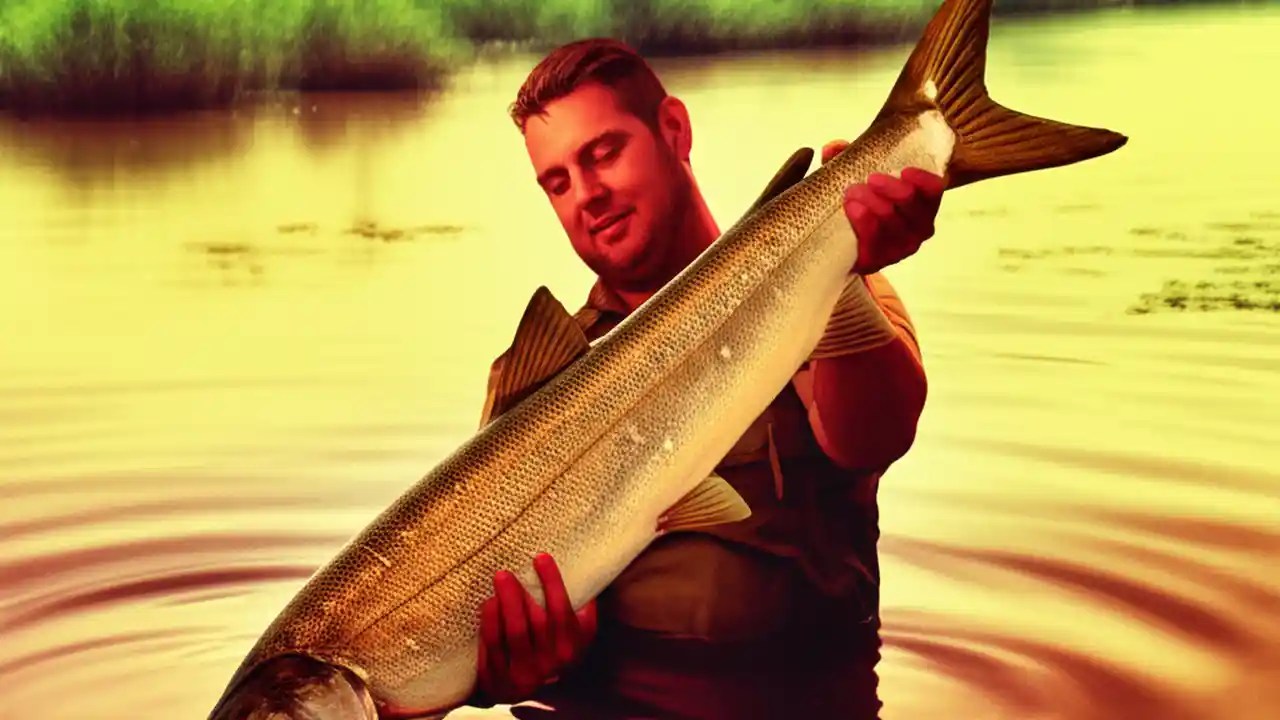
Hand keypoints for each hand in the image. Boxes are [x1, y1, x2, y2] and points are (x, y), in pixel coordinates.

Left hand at [473, 553, 597, 704]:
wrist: (524, 689)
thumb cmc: (550, 649)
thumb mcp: (572, 635)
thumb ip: (580, 608)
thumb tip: (582, 566)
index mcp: (573, 648)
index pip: (563, 613)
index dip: (553, 584)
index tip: (541, 558)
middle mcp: (552, 665)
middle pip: (537, 623)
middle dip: (520, 594)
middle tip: (506, 572)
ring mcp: (526, 676)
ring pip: (515, 634)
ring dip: (505, 603)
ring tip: (499, 580)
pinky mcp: (500, 682)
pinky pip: (494, 648)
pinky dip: (490, 622)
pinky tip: (489, 603)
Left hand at [822, 140, 944, 275]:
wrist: (844, 245)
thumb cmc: (863, 203)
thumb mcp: (858, 177)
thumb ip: (848, 159)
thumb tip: (832, 146)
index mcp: (922, 203)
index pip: (934, 190)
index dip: (922, 179)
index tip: (904, 170)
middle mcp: (918, 228)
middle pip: (912, 206)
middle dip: (891, 189)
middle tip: (871, 178)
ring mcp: (899, 248)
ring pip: (893, 224)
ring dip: (874, 204)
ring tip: (853, 191)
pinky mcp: (878, 262)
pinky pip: (874, 243)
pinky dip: (864, 223)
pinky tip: (853, 208)